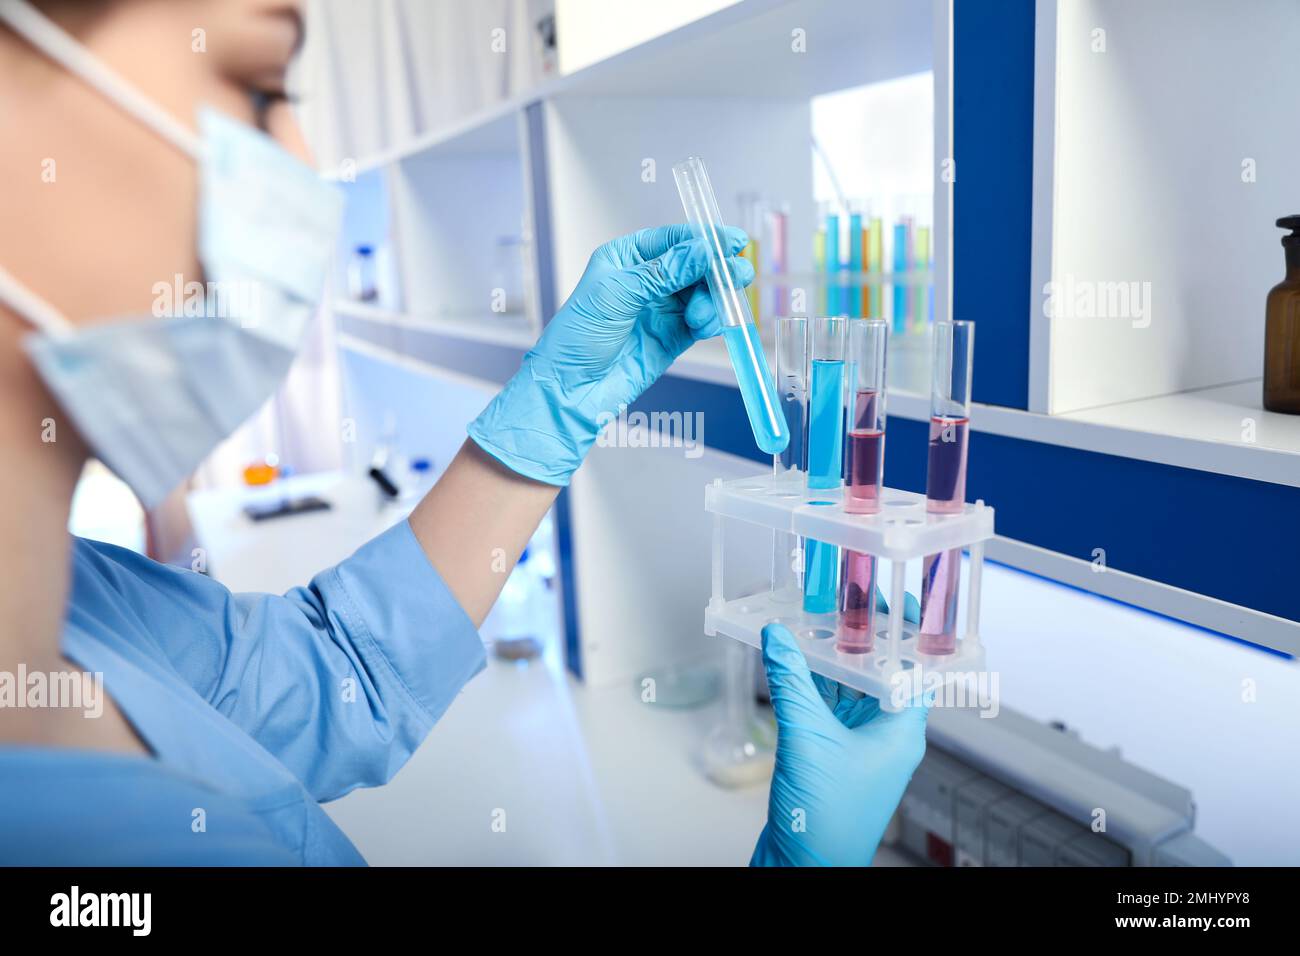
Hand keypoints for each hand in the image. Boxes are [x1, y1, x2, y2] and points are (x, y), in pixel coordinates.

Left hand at [468, 224, 752, 484]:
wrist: (571, 391)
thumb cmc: (577, 337)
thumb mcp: (618, 294)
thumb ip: (665, 271)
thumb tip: (704, 250)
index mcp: (627, 258)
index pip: (673, 240)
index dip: (704, 239)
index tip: (732, 242)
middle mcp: (646, 280)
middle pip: (695, 265)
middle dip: (717, 270)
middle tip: (737, 275)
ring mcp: (661, 309)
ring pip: (703, 293)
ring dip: (713, 300)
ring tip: (706, 314)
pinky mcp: (673, 337)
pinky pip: (703, 321)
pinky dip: (712, 321)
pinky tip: (707, 325)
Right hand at [751, 591, 928, 866]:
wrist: (804, 868)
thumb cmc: (826, 822)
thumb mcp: (806, 738)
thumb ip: (791, 682)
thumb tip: (778, 637)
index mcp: (900, 730)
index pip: (915, 668)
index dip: (908, 631)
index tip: (897, 597)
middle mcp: (885, 735)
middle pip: (880, 672)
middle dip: (861, 637)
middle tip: (845, 600)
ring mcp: (858, 745)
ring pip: (850, 688)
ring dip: (832, 658)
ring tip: (814, 619)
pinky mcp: (831, 753)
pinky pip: (826, 706)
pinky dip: (811, 682)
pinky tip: (793, 660)